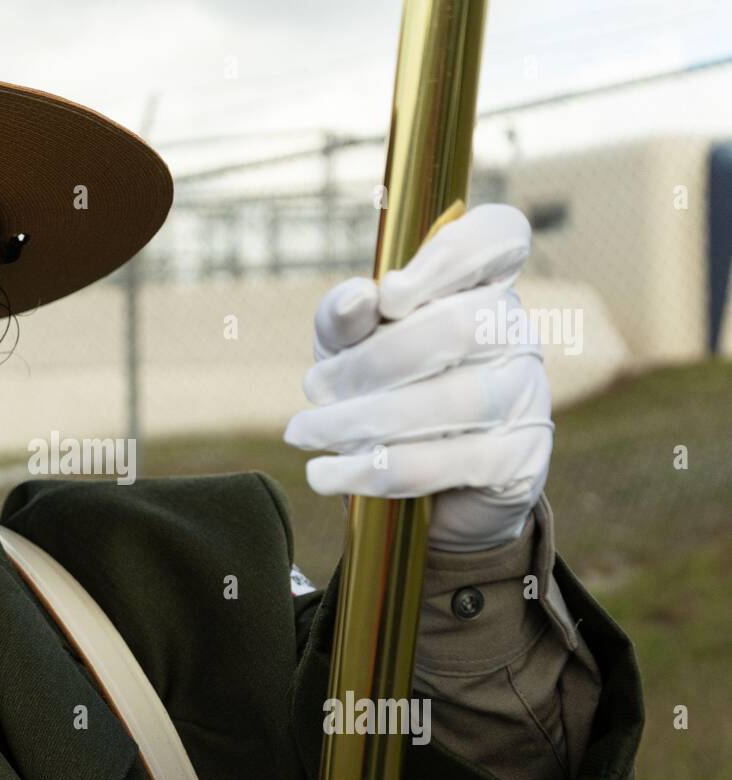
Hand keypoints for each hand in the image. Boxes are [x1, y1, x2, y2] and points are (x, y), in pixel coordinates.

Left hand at [282, 204, 552, 551]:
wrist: (418, 491)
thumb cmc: (380, 396)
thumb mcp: (346, 351)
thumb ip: (345, 319)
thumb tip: (358, 299)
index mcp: (479, 287)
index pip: (499, 237)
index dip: (453, 255)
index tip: (391, 296)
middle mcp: (516, 334)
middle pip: (458, 326)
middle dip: (370, 361)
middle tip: (314, 387)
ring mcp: (527, 397)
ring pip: (450, 400)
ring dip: (363, 419)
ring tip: (304, 432)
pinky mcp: (521, 460)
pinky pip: (447, 462)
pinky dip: (376, 470)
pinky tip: (328, 475)